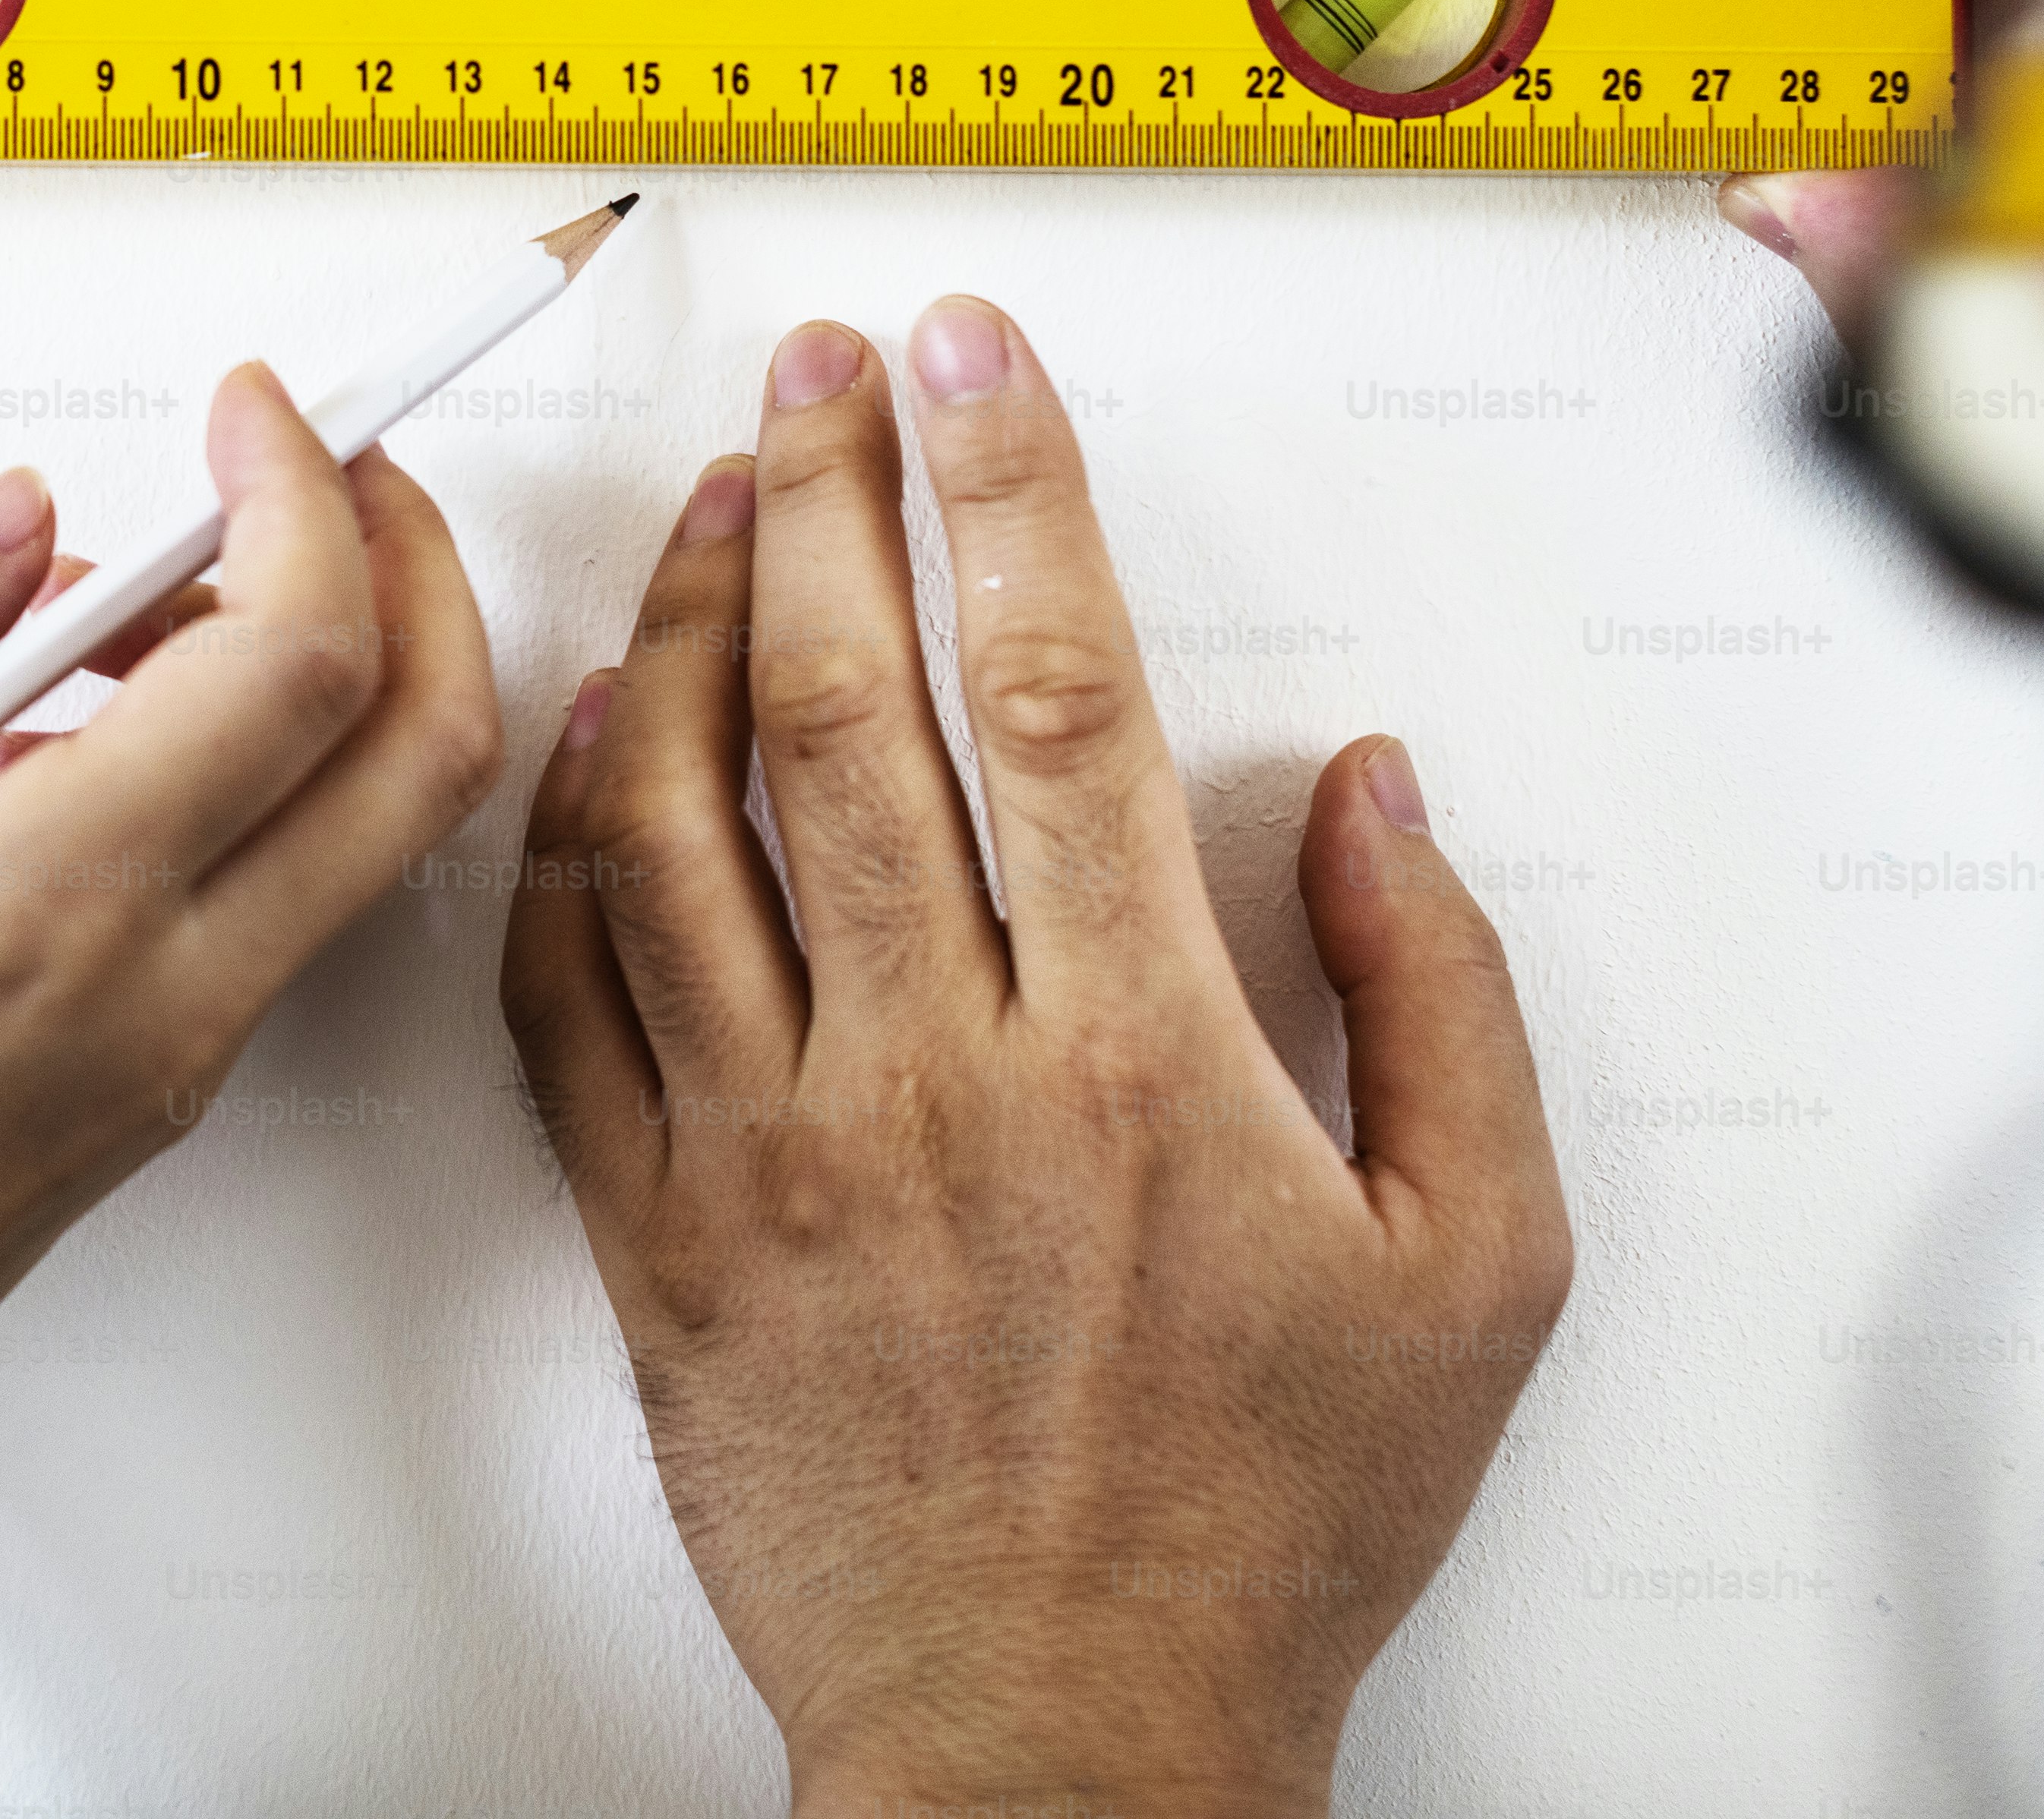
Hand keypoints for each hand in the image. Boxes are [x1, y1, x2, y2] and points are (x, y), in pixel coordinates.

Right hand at [0, 369, 502, 1738]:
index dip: (308, 494)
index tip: (246, 405)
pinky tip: (52, 734)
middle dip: (408, 561)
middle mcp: (162, 993)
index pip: (300, 659)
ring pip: (365, 822)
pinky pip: (272, 889)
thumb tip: (2, 522)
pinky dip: (240, 766)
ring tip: (108, 606)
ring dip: (316, 664)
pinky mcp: (155, 1086)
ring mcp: (177, 1054)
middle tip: (305, 457)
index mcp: (50, 913)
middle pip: (423, 744)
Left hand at [500, 300, 1569, 1818]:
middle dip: (825, 493)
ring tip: (708, 501)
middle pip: (844, 709)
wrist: (1059, 1747)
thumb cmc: (1263, 1529)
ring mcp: (771, 1152)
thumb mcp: (1478, 1273)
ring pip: (676, 820)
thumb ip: (1439, 1003)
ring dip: (681, 625)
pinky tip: (592, 740)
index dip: (1009, 494)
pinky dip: (565, 845)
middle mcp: (935, 1077)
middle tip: (821, 366)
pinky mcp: (658, 1235)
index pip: (1057, 696)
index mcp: (1141, 1063)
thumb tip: (1365, 794)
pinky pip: (570, 998)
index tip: (977, 362)